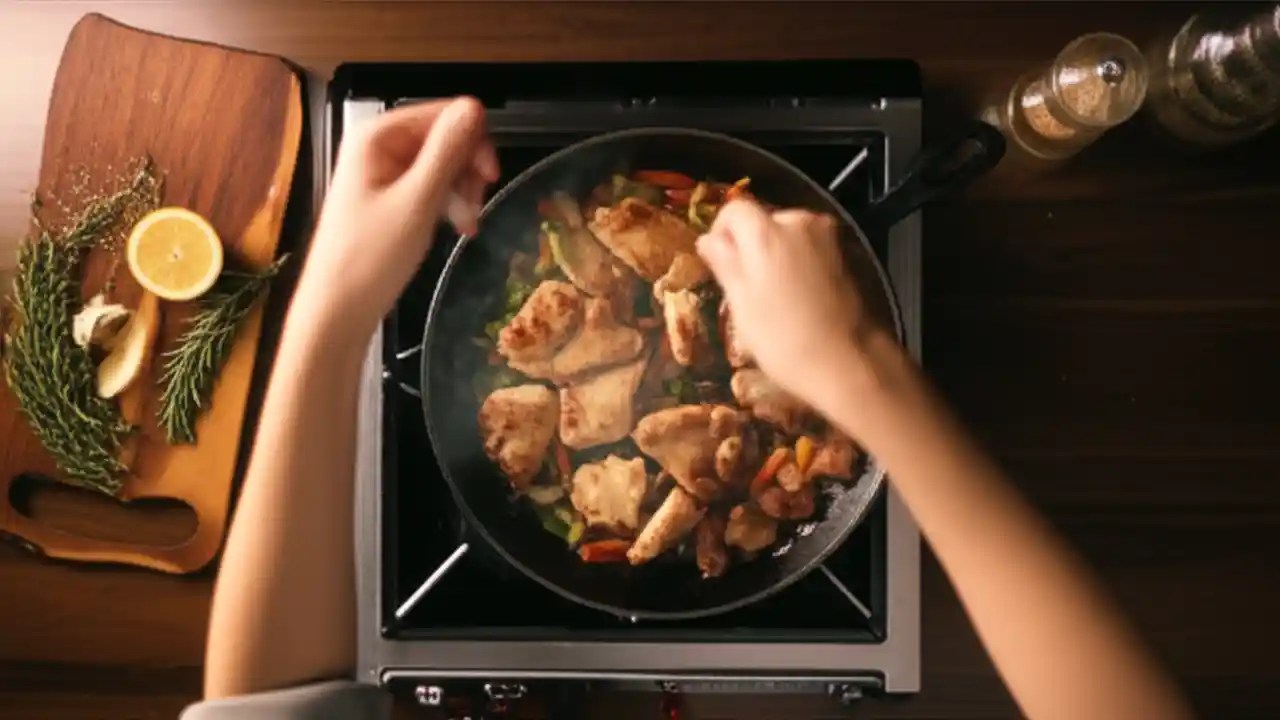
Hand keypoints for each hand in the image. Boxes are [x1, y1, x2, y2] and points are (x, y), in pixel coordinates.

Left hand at [299, 97, 497, 337]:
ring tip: (468, 226)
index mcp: (379, 135)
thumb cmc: (372, 258)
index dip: (474, 140)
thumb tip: (476, 105)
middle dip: (468, 169)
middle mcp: (379, 145)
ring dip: (462, 191)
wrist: (337, 312)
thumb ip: (447, 151)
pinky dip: (448, 204)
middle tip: (477, 206)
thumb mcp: (417, 202)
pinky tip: (459, 229)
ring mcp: (382, 172)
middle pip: (445, 137)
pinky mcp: (388, 198)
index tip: (490, 177)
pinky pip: (430, 187)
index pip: (444, 113)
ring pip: (442, 164)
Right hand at [697, 199, 869, 405]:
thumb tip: (708, 239)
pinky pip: (807, 247)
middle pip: (762, 221)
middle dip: (749, 246)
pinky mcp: (843, 253)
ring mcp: (825, 236)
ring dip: (774, 255)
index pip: (733, 210)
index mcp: (766, 231)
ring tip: (772, 295)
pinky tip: (796, 296)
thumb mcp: (741, 303)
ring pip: (786, 236)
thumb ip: (724, 263)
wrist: (846, 361)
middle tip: (745, 288)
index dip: (721, 233)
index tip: (718, 262)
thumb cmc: (782, 337)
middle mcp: (798, 222)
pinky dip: (796, 262)